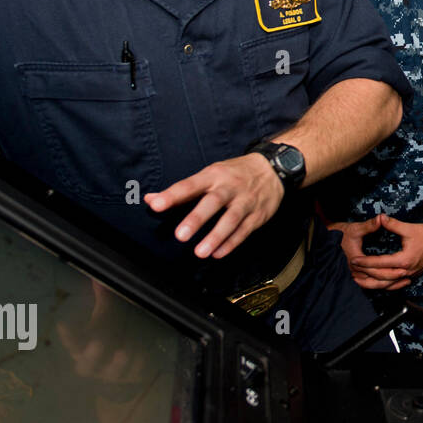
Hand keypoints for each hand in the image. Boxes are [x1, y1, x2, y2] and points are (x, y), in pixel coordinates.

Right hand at [55, 284, 147, 382]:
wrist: (132, 359)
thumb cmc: (114, 332)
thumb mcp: (108, 317)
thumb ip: (104, 300)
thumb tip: (98, 279)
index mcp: (83, 349)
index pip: (72, 344)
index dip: (67, 336)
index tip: (63, 324)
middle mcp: (95, 365)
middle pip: (87, 366)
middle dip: (92, 355)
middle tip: (98, 343)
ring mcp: (113, 374)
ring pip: (113, 372)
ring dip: (119, 362)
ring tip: (125, 350)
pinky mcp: (132, 376)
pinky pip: (136, 372)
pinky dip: (140, 362)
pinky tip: (145, 352)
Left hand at [145, 153, 283, 258]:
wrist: (272, 169)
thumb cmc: (234, 174)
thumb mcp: (209, 174)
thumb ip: (181, 191)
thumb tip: (150, 199)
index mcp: (213, 176)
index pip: (190, 185)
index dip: (173, 195)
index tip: (156, 205)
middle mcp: (230, 187)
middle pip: (213, 202)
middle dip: (196, 219)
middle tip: (180, 235)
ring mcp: (246, 201)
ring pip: (231, 219)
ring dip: (216, 236)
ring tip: (200, 252)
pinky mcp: (258, 214)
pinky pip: (245, 230)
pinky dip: (232, 243)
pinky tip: (219, 253)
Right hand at [328, 217, 410, 290]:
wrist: (328, 242)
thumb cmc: (342, 234)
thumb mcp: (355, 228)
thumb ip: (369, 225)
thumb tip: (382, 218)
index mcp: (356, 260)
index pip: (375, 269)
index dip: (390, 269)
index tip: (403, 268)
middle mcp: (356, 271)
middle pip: (377, 279)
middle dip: (393, 278)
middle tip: (407, 274)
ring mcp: (356, 275)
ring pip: (374, 285)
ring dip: (390, 284)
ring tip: (405, 281)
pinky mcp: (358, 276)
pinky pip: (371, 285)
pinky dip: (383, 285)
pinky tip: (394, 283)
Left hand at [335, 214, 422, 288]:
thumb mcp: (409, 228)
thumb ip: (393, 224)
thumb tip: (380, 218)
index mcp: (404, 260)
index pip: (380, 263)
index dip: (365, 262)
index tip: (354, 260)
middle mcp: (406, 271)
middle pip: (381, 277)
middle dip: (365, 274)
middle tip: (352, 270)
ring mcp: (410, 275)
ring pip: (388, 285)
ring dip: (372, 284)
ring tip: (359, 282)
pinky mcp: (412, 275)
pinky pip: (396, 285)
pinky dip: (385, 286)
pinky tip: (378, 285)